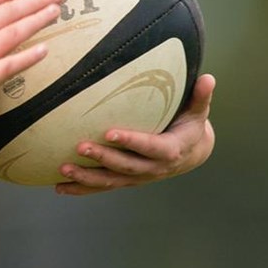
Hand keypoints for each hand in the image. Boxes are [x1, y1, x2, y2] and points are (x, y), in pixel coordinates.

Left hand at [55, 74, 215, 195]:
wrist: (190, 153)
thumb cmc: (190, 125)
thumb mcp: (199, 111)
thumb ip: (201, 97)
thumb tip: (209, 78)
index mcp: (170, 150)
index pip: (150, 147)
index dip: (132, 142)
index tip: (110, 133)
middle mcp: (153, 169)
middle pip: (126, 167)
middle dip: (102, 159)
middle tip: (80, 147)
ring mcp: (138, 177)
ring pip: (110, 181)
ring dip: (86, 177)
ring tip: (62, 169)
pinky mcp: (126, 181)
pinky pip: (102, 187)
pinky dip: (81, 189)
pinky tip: (59, 186)